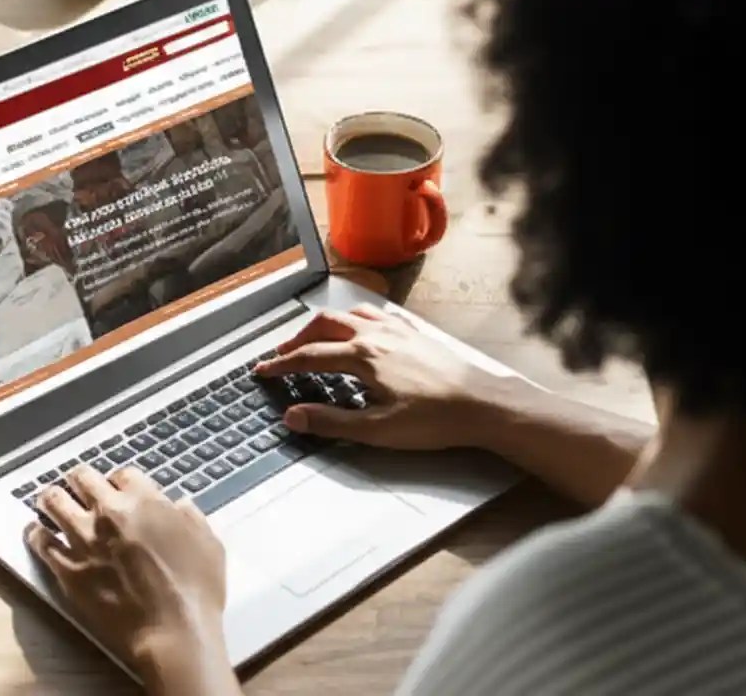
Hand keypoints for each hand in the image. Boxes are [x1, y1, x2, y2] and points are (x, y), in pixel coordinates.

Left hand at [26, 466, 238, 693]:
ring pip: (54, 501)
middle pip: (83, 478)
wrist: (171, 632)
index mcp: (145, 501)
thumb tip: (180, 505)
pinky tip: (38, 533)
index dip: (119, 480)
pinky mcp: (68, 569)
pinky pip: (41, 542)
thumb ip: (191, 518)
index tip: (117, 488)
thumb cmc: (195, 591)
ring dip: (52, 498)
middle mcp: (109, 513)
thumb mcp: (209, 544)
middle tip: (79, 486)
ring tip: (50, 501)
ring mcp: (84, 540)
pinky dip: (38, 534)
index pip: (122, 473)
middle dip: (80, 480)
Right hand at [253, 304, 526, 451]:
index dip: (281, 365)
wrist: (482, 405)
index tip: (262, 371)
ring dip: (325, 324)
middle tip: (281, 354)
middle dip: (297, 338)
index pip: (309, 357)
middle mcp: (376, 336)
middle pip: (324, 326)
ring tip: (314, 337)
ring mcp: (398, 330)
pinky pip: (378, 314)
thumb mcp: (376, 430)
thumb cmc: (434, 420)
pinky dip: (357, 318)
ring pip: (350, 315)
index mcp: (363, 358)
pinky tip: (361, 327)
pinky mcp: (416, 333)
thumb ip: (330, 421)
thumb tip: (292, 416)